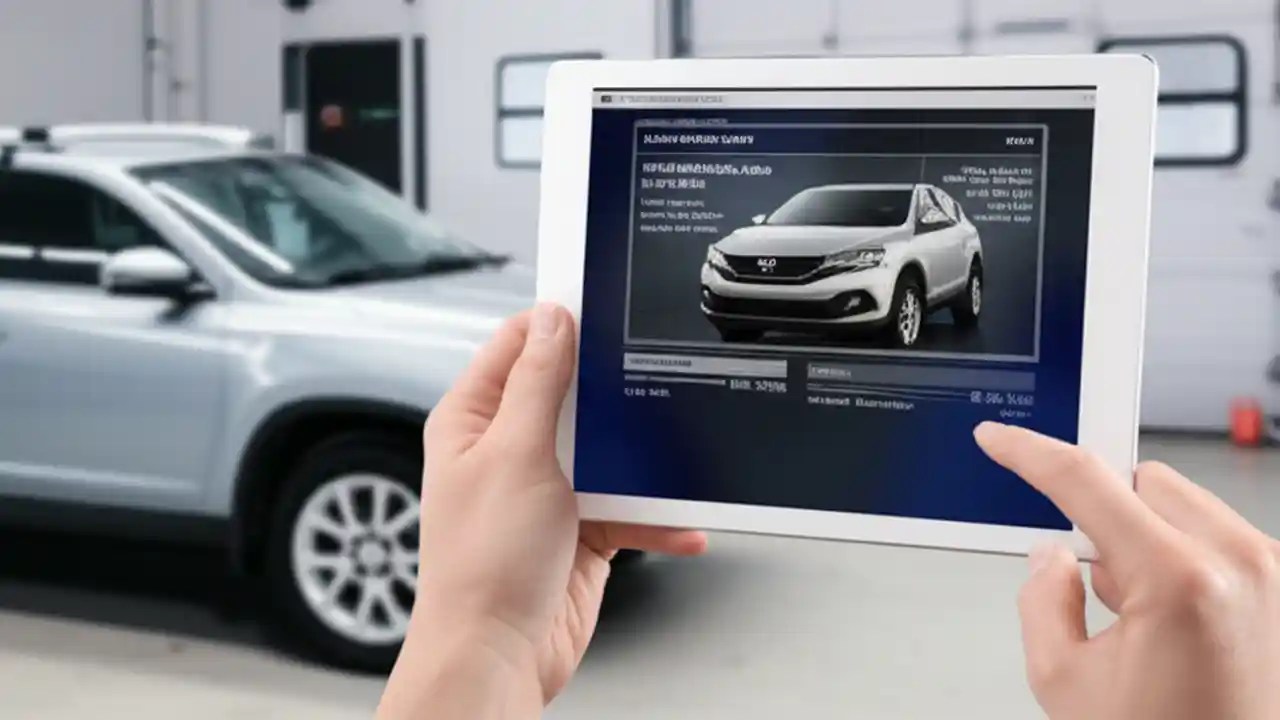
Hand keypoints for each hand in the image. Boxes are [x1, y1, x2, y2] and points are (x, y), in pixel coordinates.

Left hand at [378, 304, 706, 718]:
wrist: (498, 655)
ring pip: (609, 451)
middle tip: (653, 372)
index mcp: (474, 420)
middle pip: (571, 394)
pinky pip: (629, 508)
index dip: (558, 322)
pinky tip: (682, 524)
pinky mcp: (580, 529)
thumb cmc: (482, 564)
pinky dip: (656, 517)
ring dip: (643, 461)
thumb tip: (551, 318)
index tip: (604, 304)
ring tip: (680, 455)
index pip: (517, 345)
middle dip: (613, 392)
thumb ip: (536, 383)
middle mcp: (507, 449)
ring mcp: (546, 489)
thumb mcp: (514, 455)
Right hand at [976, 422, 1279, 719]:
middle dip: (1107, 516)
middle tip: (1099, 584)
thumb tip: (1050, 559)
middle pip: (1143, 482)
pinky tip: (1183, 624)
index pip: (1085, 481)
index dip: (1029, 453)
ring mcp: (1277, 573)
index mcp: (1180, 580)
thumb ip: (1041, 602)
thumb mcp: (1066, 686)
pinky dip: (1190, 560)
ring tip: (1149, 620)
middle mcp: (1243, 563)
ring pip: (1187, 506)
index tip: (1002, 440)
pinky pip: (1226, 539)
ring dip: (1151, 539)